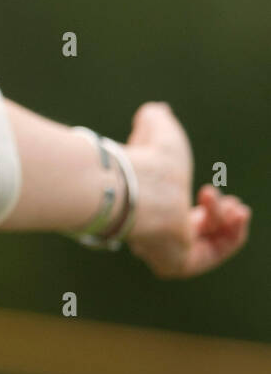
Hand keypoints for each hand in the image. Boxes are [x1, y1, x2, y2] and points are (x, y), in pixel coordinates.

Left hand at [120, 102, 250, 277]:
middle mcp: (152, 230)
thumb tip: (155, 110)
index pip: (179, 213)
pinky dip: (230, 237)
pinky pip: (210, 256)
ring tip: (235, 206)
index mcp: (148, 205)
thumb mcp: (156, 129)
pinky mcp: (174, 263)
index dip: (205, 205)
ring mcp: (162, 249)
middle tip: (232, 202)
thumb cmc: (145, 159)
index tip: (211, 190)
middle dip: (219, 215)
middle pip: (195, 232)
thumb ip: (155, 119)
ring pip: (206, 244)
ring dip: (227, 223)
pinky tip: (236, 217)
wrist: (137, 185)